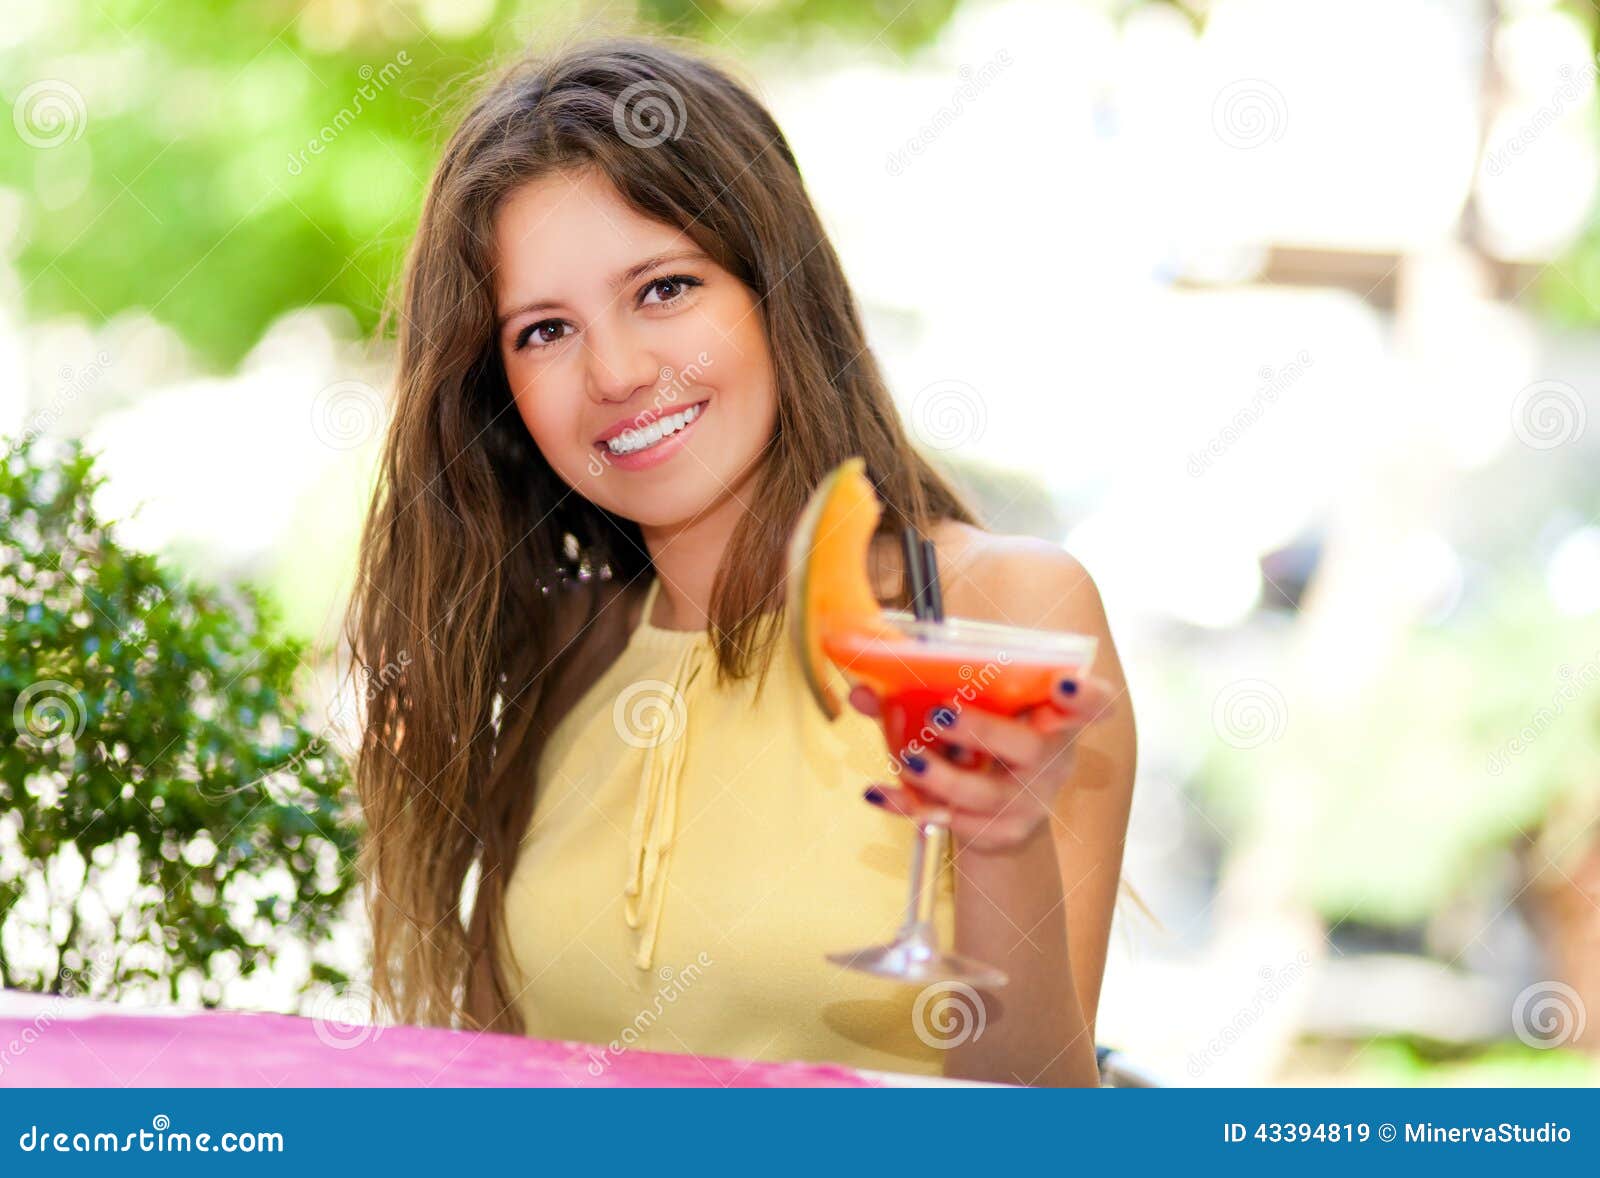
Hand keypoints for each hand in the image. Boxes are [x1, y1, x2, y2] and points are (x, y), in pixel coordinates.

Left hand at [851, 675, 1117, 852]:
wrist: (1003, 809)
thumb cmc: (990, 739)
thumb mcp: (975, 710)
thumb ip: (922, 690)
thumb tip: (862, 691)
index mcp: (1057, 714)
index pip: (1096, 703)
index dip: (1087, 697)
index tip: (1063, 684)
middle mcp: (1052, 758)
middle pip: (1030, 747)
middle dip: (982, 731)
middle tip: (938, 715)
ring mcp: (1031, 801)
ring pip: (988, 793)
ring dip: (942, 777)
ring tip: (907, 759)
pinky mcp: (1002, 833)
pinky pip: (954, 824)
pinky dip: (909, 807)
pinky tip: (878, 794)